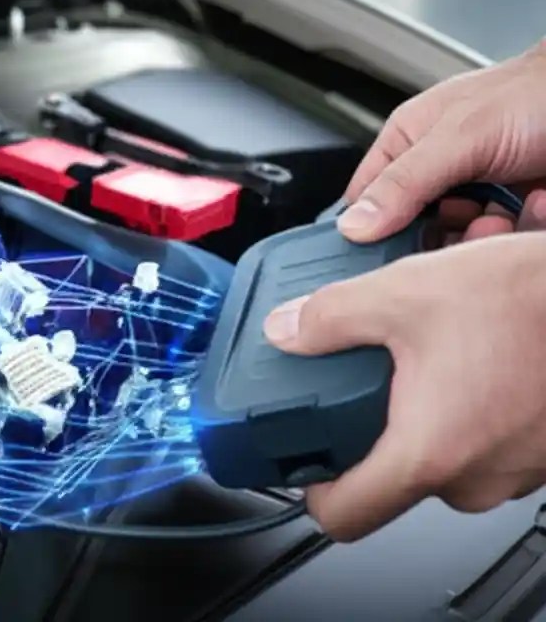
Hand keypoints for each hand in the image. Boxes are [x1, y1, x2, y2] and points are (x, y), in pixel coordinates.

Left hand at [262, 232, 545, 541]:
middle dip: (370, 433)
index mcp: (427, 455)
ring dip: (424, 415)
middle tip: (358, 386)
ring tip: (420, 362)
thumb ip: (330, 317)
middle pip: (391, 480)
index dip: (313, 492)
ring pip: (442, 458)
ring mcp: (513, 472)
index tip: (305, 459)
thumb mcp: (405, 293)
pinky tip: (469, 362)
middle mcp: (473, 478)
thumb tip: (288, 330)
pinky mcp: (540, 453)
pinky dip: (468, 410)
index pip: (343, 517)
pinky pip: (486, 444)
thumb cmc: (533, 302)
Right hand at [340, 40, 545, 242]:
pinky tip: (526, 212)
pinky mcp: (509, 212)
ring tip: (499, 218)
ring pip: (455, 243)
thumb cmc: (535, 96)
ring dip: (479, 240)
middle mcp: (436, 171)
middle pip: (410, 230)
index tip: (375, 260)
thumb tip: (354, 225)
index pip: (364, 201)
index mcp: (407, 143)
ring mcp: (474, 193)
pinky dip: (511, 236)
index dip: (365, 232)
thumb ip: (405, 182)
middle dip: (435, 238)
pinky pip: (496, 244)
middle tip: (457, 230)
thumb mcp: (459, 138)